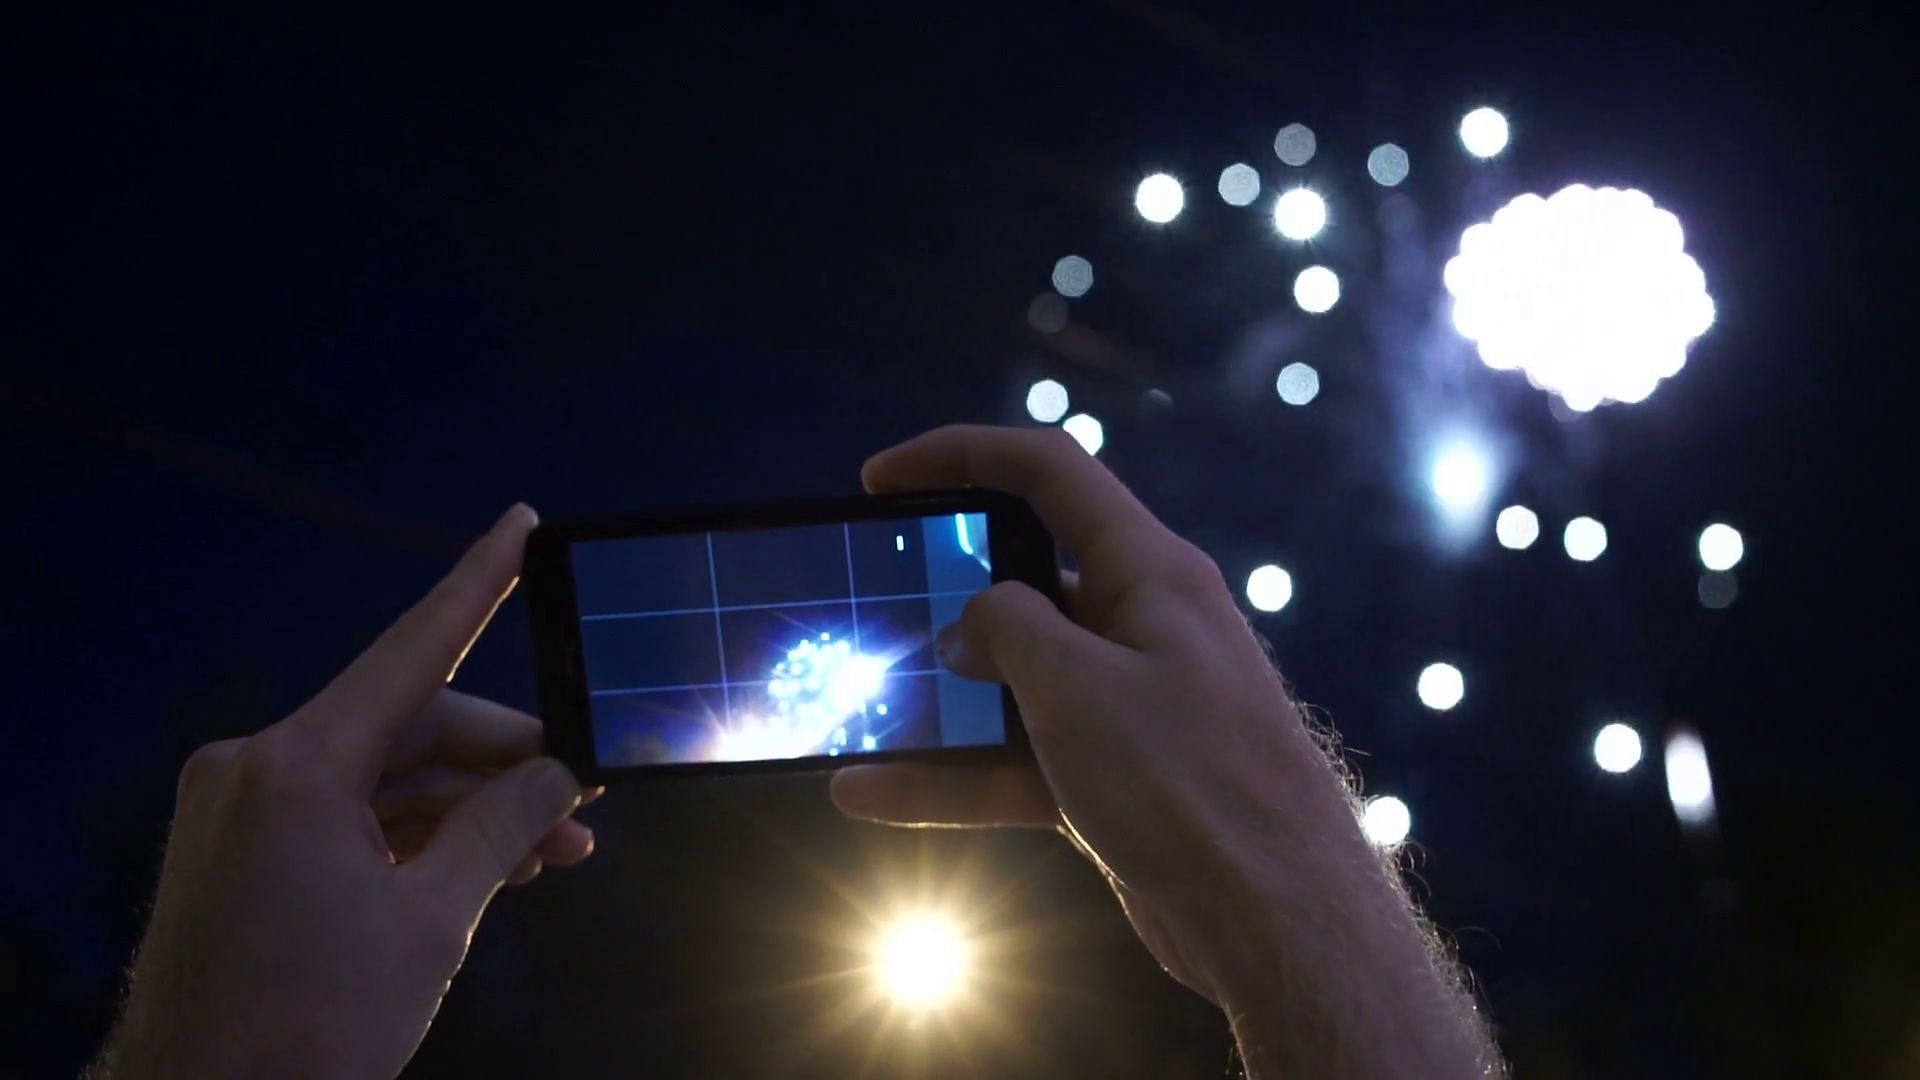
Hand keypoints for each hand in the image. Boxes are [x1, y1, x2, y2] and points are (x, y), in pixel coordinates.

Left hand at [96, 506, 596, 1079]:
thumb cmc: (306, 1032)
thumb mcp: (433, 921)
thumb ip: (502, 827)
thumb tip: (555, 774)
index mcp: (295, 768)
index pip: (412, 651)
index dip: (476, 584)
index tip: (518, 526)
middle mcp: (256, 770)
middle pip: (410, 728)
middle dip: (502, 760)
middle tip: (583, 792)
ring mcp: (241, 811)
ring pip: (383, 779)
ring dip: (467, 811)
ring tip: (552, 850)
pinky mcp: (240, 852)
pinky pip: (347, 817)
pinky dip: (415, 838)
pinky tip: (485, 869)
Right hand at [830, 425, 1339, 996]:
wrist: (1277, 921)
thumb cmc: (1193, 785)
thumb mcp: (1079, 687)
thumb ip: (1008, 631)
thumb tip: (967, 625)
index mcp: (1149, 573)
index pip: (1050, 472)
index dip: (961, 454)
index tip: (880, 478)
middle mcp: (1143, 626)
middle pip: (1025, 579)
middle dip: (942, 592)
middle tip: (872, 604)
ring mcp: (1130, 705)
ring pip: (1014, 682)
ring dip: (939, 699)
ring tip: (860, 709)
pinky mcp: (1118, 778)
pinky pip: (1018, 759)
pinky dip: (953, 776)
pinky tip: (876, 792)